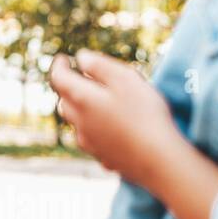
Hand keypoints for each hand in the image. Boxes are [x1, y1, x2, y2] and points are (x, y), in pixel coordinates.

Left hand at [49, 50, 187, 193]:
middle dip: (69, 88)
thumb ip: (100, 65)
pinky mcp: (103, 158)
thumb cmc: (144, 114)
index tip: (63, 58)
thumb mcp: (125, 79)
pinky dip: (95, 130)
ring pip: (76, 123)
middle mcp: (79, 123)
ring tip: (95, 103)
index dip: (59, 66)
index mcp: (82, 100)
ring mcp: (90, 143)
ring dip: (80, 110)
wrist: (159, 160)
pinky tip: (110, 130)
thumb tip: (81, 57)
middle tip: (80, 79)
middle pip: (65, 102)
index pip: (59, 79)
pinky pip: (93, 141)